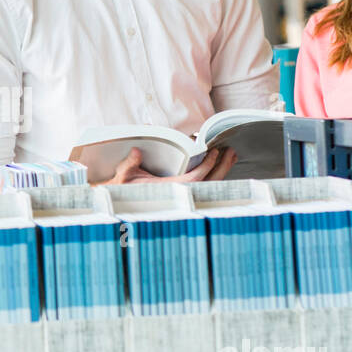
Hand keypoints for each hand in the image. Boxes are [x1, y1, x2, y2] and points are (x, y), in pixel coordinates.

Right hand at [100, 146, 236, 184]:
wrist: (120, 199)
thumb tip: (136, 151)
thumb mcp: (124, 174)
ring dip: (221, 172)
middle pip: (208, 184)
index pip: (194, 179)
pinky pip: (204, 187)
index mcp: (167, 189)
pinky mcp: (182, 194)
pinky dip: (215, 177)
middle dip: (222, 168)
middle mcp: (178, 194)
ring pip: (209, 186)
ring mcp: (181, 195)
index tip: (214, 152)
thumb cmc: (123, 187)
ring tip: (231, 157)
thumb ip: (129, 163)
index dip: (206, 166)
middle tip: (231, 152)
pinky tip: (221, 167)